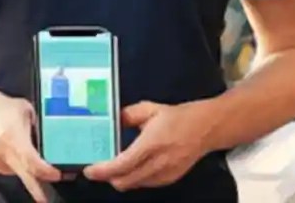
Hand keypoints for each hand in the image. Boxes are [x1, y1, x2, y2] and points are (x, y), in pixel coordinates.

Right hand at [0, 92, 61, 201]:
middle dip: (38, 189)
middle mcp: (2, 151)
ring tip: (33, 157)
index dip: (45, 171)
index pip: (30, 160)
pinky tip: (15, 151)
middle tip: (47, 199)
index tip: (57, 174)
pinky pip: (10, 169)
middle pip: (24, 175)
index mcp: (12, 136)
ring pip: (18, 172)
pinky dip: (17, 164)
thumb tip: (54, 141)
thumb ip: (38, 126)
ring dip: (28, 170)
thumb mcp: (26, 110)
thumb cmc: (2, 107)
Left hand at [83, 100, 215, 190]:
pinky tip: (131, 166)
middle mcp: (158, 163)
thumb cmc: (177, 117)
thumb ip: (127, 115)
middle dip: (107, 177)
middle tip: (98, 168)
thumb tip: (111, 121)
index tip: (89, 170)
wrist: (205, 128)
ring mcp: (165, 174)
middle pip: (124, 181)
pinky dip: (133, 178)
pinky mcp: (169, 179)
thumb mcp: (149, 109)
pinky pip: (144, 184)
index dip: (103, 170)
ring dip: (120, 179)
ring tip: (113, 166)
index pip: (122, 164)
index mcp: (151, 143)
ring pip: (134, 185)